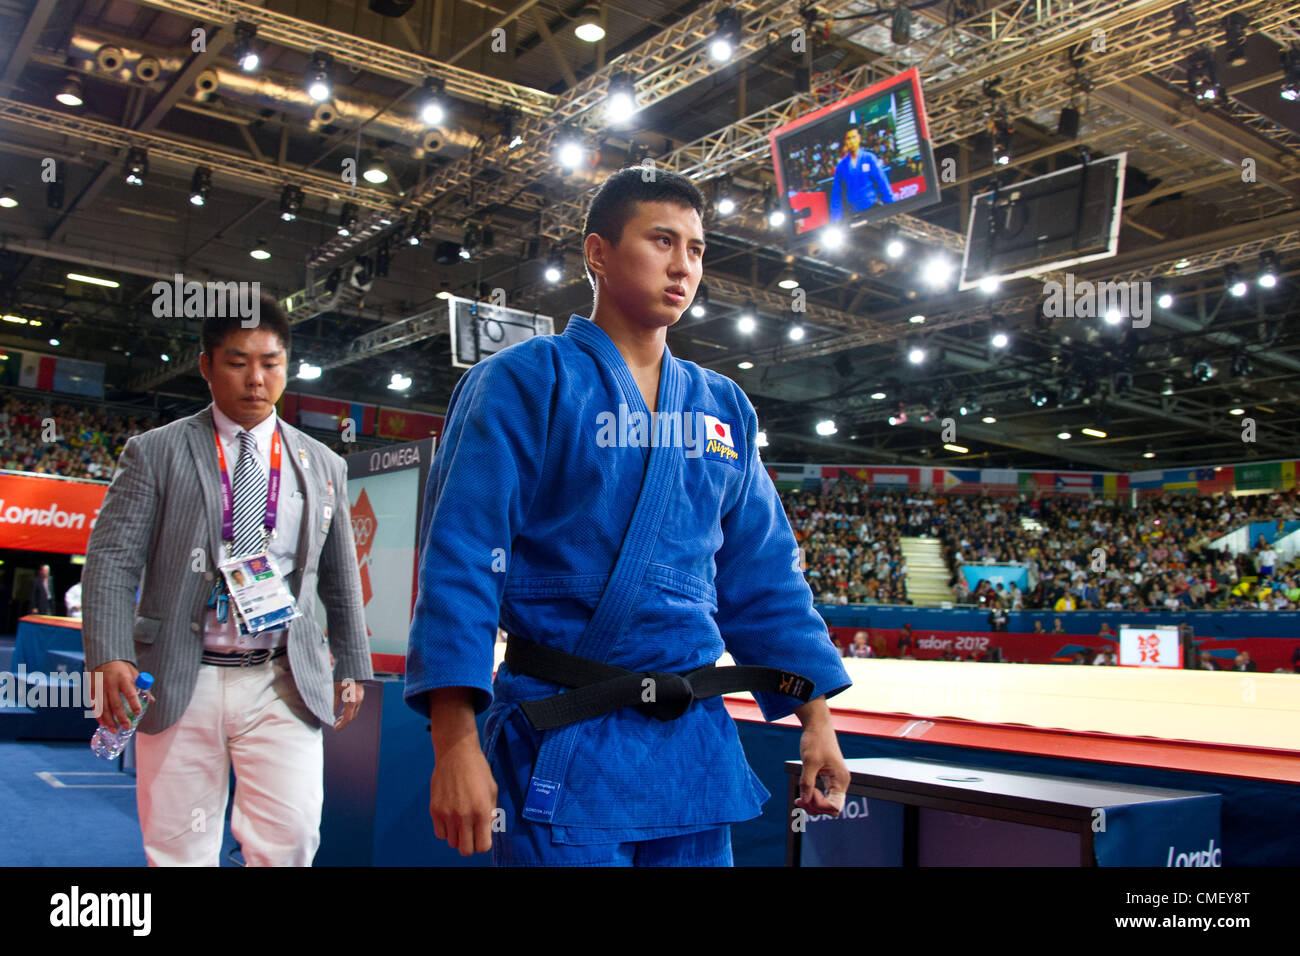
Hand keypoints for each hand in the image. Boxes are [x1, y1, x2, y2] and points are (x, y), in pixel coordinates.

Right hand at [91, 660, 139, 731]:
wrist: (103, 660)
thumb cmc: (122, 669)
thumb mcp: (134, 674)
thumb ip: (142, 687)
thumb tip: (151, 701)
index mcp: (123, 678)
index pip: (130, 693)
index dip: (134, 704)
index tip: (138, 713)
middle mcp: (110, 683)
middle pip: (115, 703)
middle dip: (121, 717)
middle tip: (126, 727)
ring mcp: (99, 688)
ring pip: (103, 708)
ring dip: (108, 721)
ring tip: (114, 730)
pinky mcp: (90, 691)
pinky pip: (94, 707)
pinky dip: (99, 717)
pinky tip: (103, 724)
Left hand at [332, 679, 364, 729]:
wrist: (352, 669)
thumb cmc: (342, 677)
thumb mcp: (335, 691)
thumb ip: (333, 703)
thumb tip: (330, 713)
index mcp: (352, 700)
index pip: (347, 718)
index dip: (341, 725)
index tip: (335, 728)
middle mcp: (358, 700)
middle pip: (351, 716)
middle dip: (343, 722)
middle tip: (335, 725)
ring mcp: (360, 697)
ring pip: (354, 711)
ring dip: (346, 716)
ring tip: (338, 719)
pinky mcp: (359, 695)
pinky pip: (355, 706)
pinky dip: (348, 710)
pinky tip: (342, 711)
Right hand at [428, 688, 497, 855]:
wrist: (456, 752)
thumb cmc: (477, 770)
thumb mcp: (492, 790)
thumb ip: (491, 813)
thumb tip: (488, 830)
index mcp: (482, 811)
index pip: (483, 846)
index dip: (483, 843)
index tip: (482, 835)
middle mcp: (464, 816)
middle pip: (466, 850)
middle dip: (471, 844)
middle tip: (472, 832)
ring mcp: (447, 814)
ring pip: (452, 842)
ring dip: (458, 836)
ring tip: (461, 821)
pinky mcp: (435, 810)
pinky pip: (440, 834)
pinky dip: (446, 830)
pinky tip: (451, 817)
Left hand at [793, 702, 848, 816]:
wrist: (818, 725)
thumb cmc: (816, 740)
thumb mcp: (809, 761)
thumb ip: (807, 783)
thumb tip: (805, 802)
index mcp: (840, 779)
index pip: (834, 806)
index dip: (819, 805)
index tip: (807, 793)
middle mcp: (841, 783)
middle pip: (831, 809)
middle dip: (815, 807)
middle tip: (799, 799)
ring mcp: (835, 781)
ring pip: (827, 804)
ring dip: (813, 805)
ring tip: (799, 799)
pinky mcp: (828, 779)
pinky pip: (823, 796)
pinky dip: (813, 798)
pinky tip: (802, 796)